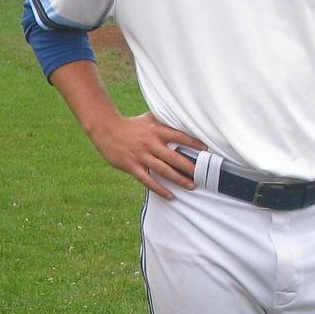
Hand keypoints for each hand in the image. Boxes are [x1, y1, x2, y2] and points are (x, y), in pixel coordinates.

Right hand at [88, 112, 206, 198]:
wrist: (107, 129)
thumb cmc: (132, 125)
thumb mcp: (149, 118)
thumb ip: (165, 120)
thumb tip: (184, 119)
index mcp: (157, 130)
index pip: (180, 137)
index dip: (194, 144)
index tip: (207, 151)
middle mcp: (151, 143)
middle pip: (174, 157)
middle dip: (190, 167)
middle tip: (203, 175)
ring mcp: (141, 155)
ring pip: (164, 170)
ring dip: (179, 180)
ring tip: (192, 186)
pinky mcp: (132, 166)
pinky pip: (148, 180)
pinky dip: (160, 189)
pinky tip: (170, 195)